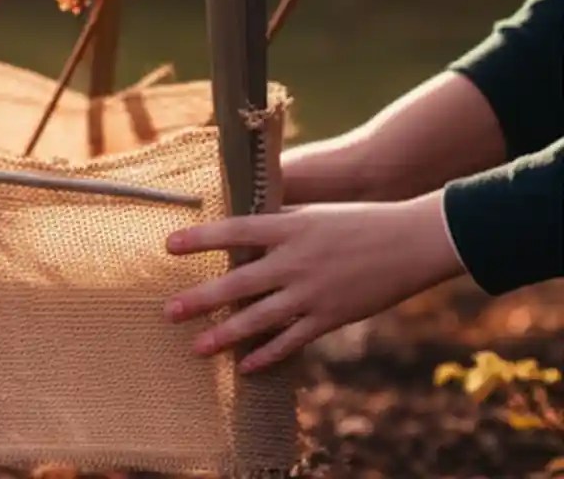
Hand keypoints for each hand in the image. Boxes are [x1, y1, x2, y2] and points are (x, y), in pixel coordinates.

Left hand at [162, 190, 464, 373]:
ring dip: (225, 335)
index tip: (167, 246)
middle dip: (200, 299)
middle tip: (169, 312)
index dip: (199, 238)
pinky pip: (291, 341)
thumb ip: (275, 224)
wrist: (412, 241)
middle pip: (237, 283)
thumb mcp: (312, 215)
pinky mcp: (330, 317)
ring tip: (196, 347)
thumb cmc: (359, 221)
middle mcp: (295, 262)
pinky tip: (244, 366)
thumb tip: (236, 230)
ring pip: (259, 319)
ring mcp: (312, 293)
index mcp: (288, 229)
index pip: (233, 232)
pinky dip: (267, 355)